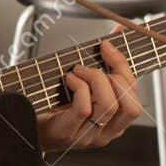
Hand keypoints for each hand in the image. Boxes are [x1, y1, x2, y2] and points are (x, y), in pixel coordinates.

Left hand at [37, 26, 141, 154]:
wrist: (31, 129)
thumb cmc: (58, 105)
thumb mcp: (87, 84)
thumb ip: (104, 61)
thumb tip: (118, 30)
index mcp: (116, 121)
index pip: (134, 97)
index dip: (125, 67)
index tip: (109, 46)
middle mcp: (107, 131)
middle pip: (130, 104)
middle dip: (116, 74)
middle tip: (94, 61)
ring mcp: (89, 136)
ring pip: (109, 105)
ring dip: (95, 78)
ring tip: (78, 71)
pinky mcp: (70, 133)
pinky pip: (84, 107)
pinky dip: (79, 86)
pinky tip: (69, 79)